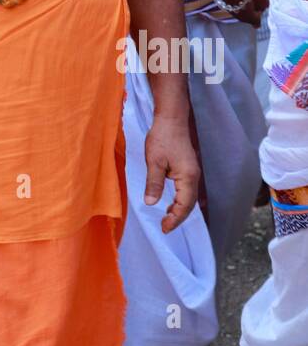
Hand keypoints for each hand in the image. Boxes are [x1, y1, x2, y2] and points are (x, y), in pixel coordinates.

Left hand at [143, 113, 199, 233]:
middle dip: (178, 218)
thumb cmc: (162, 137)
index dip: (175, 219)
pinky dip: (181, 200)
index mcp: (187, 177)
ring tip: (167, 217)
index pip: (184, 205)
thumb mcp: (154, 161)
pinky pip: (187, 190)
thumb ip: (154, 183)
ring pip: (189, 198)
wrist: (172, 118)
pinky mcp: (189, 168)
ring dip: (180, 209)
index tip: (164, 228)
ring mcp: (193, 172)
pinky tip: (171, 202)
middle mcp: (194, 177)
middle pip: (190, 204)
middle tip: (165, 227)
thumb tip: (151, 203)